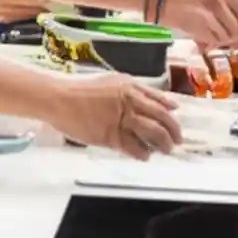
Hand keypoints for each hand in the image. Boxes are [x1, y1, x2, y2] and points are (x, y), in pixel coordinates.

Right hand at [47, 73, 182, 159]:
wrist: (59, 99)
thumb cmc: (82, 90)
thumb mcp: (111, 82)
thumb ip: (133, 90)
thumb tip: (156, 101)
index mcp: (130, 87)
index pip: (158, 100)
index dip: (170, 110)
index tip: (177, 117)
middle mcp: (129, 102)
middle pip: (160, 117)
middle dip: (173, 130)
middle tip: (177, 139)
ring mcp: (120, 119)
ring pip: (151, 133)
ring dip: (162, 143)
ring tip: (166, 150)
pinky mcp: (110, 136)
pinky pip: (133, 147)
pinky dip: (142, 153)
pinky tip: (145, 156)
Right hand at [158, 0, 237, 47]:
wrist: (158, 0)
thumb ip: (222, 6)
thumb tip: (236, 27)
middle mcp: (219, 0)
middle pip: (236, 26)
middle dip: (230, 36)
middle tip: (219, 37)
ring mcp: (210, 13)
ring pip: (226, 36)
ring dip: (218, 41)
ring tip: (208, 38)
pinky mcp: (201, 25)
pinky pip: (214, 41)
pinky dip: (209, 44)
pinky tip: (201, 41)